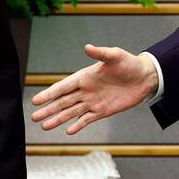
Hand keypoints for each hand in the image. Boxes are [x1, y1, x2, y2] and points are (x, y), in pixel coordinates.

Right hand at [29, 44, 157, 134]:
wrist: (145, 77)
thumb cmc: (129, 63)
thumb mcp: (115, 55)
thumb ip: (100, 53)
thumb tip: (87, 47)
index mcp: (85, 77)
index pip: (63, 87)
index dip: (49, 93)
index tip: (36, 100)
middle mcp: (86, 90)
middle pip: (63, 102)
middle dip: (48, 109)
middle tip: (33, 117)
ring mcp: (93, 102)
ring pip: (71, 113)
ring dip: (58, 119)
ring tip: (44, 126)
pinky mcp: (102, 111)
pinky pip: (87, 120)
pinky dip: (78, 125)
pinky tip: (68, 131)